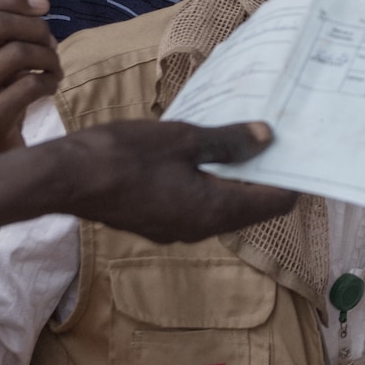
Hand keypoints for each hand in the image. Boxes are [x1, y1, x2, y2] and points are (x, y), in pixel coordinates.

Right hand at [46, 118, 295, 242]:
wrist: (64, 178)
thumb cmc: (123, 155)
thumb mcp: (183, 139)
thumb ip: (229, 140)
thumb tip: (267, 137)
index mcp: (215, 211)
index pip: (275, 203)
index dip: (293, 178)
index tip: (300, 149)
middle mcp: (201, 228)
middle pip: (251, 206)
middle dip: (264, 173)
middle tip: (273, 136)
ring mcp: (176, 228)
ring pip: (222, 204)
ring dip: (234, 175)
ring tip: (240, 136)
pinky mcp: (156, 221)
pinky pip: (196, 203)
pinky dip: (208, 180)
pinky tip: (202, 151)